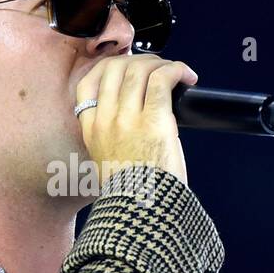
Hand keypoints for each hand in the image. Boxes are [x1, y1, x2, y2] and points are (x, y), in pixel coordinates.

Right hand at [74, 53, 197, 189]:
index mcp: (91, 130)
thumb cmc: (134, 193)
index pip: (87, 82)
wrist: (144, 212)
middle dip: (139, 60)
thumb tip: (135, 114)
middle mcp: (106, 120)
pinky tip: (186, 76)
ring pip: (139, 69)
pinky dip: (176, 70)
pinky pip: (162, 80)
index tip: (126, 67)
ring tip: (175, 71)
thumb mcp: (107, 161)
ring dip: (160, 63)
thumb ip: (112, 135)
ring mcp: (128, 120)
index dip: (108, 66)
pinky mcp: (154, 121)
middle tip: (157, 67)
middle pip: (115, 68)